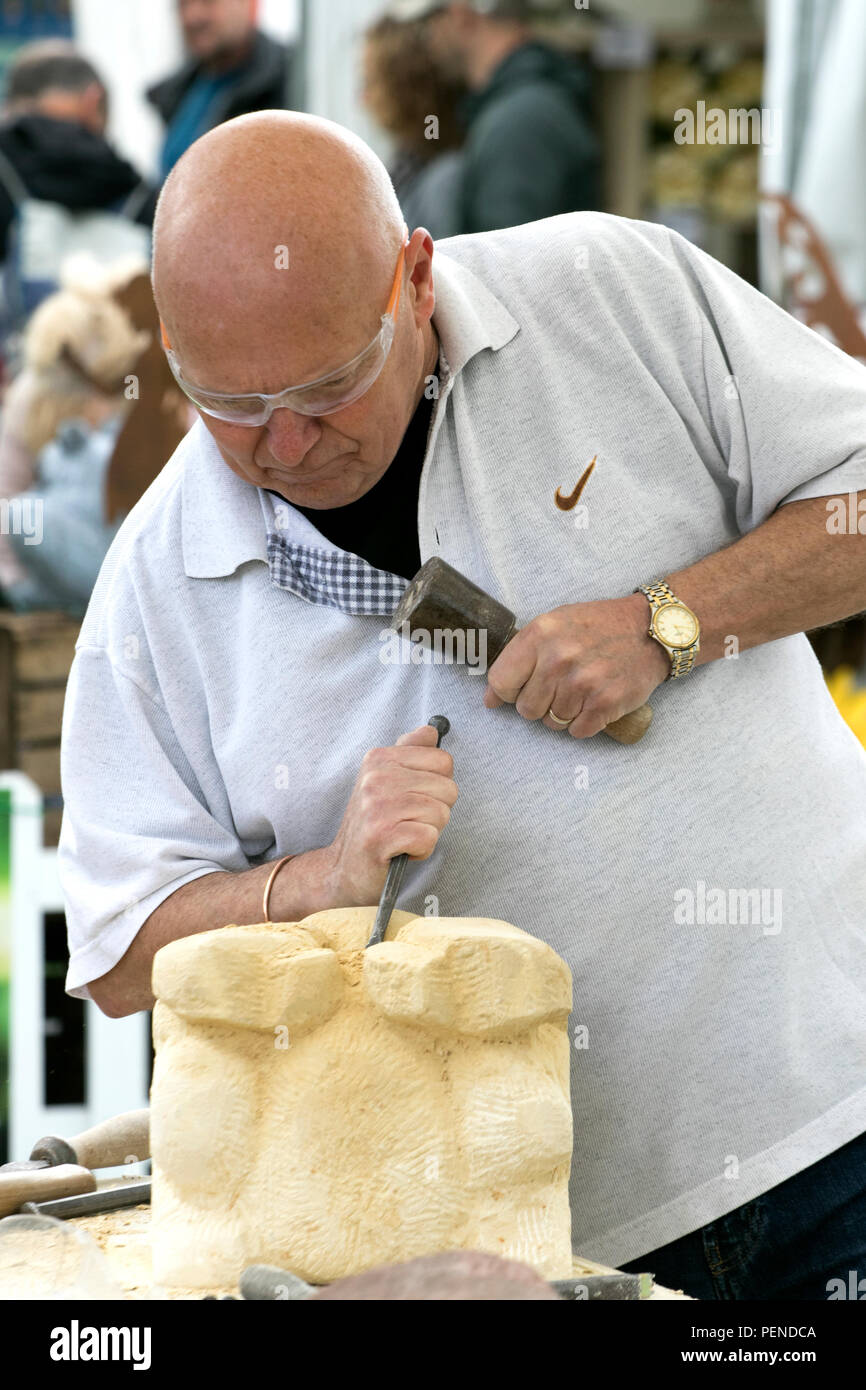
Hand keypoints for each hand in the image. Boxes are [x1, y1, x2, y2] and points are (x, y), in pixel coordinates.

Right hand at [325, 724, 458, 904]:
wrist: (344, 869)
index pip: (443, 761)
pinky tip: (402, 850)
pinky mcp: (380, 836)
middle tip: (409, 822)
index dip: (438, 786)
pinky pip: (429, 838)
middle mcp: (376, 778)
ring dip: (429, 832)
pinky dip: (422, 850)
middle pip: (448, 789)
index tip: (414, 800)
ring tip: (404, 836)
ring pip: (441, 814)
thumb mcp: (385, 781)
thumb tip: (431, 730)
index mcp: (379, 758)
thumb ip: (409, 752)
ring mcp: (376, 806)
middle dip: (436, 811)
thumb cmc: (373, 824)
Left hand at [483, 593, 669, 737]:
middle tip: (558, 687)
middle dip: (538, 703)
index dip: (506, 692)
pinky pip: (577, 731)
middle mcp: (559, 659)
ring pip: (552, 722)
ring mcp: (583, 683)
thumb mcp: (554, 625)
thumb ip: (520, 657)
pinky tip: (593, 702)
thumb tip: (491, 699)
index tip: (516, 691)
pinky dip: (584, 723)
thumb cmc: (597, 626)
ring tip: (580, 690)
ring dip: (563, 713)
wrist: (650, 629)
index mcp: (540, 635)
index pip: (501, 681)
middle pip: (526, 709)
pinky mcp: (605, 703)